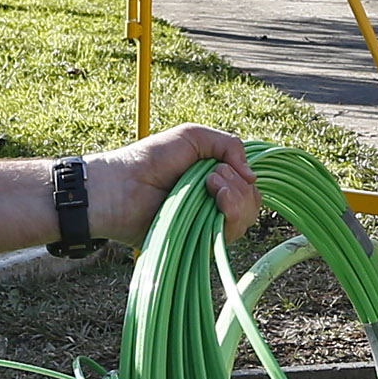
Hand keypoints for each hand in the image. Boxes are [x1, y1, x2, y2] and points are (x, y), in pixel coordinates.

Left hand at [82, 125, 259, 244]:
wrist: (124, 186)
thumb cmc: (151, 158)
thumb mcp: (193, 136)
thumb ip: (230, 145)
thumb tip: (253, 176)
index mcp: (213, 179)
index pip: (248, 185)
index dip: (244, 177)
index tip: (222, 167)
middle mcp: (213, 203)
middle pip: (252, 203)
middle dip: (240, 187)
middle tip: (211, 177)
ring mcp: (207, 223)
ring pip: (246, 218)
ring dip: (236, 198)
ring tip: (209, 186)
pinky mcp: (200, 241)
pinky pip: (230, 235)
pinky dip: (229, 214)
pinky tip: (212, 200)